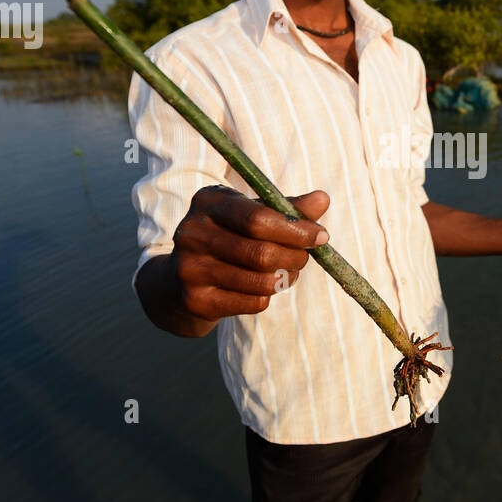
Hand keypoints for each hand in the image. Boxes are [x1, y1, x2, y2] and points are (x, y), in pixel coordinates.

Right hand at [168, 185, 330, 321]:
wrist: (179, 279)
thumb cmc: (229, 236)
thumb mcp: (252, 214)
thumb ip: (286, 208)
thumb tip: (322, 199)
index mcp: (209, 201)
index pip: (258, 218)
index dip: (296, 229)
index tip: (321, 236)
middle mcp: (193, 233)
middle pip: (262, 254)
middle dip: (295, 257)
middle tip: (305, 257)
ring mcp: (190, 269)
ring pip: (261, 281)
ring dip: (286, 278)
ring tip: (288, 271)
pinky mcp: (196, 300)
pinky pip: (253, 301)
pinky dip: (269, 295)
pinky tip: (263, 286)